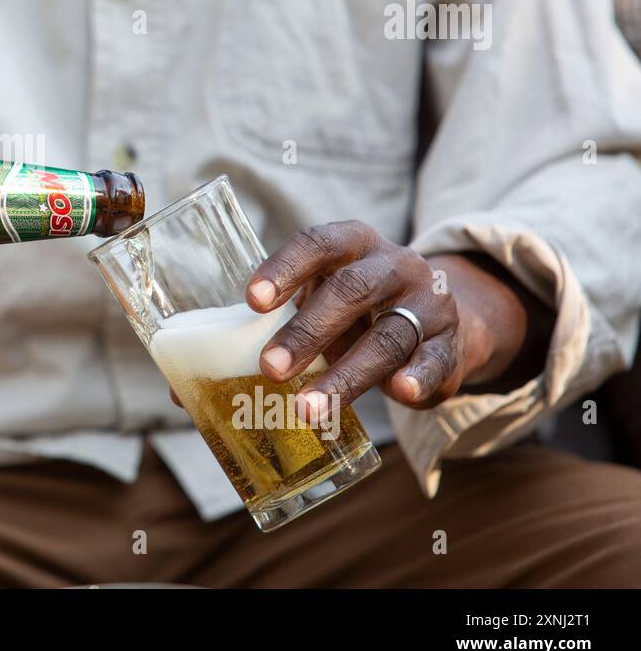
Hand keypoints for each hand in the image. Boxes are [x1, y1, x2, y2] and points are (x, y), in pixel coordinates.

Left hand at [240, 221, 465, 422]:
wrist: (435, 322)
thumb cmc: (356, 310)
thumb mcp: (322, 299)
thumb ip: (278, 321)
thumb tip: (201, 377)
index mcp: (353, 243)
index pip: (316, 243)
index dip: (284, 269)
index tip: (252, 301)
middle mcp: (394, 264)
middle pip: (351, 291)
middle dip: (307, 331)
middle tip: (270, 368)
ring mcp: (427, 303)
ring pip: (388, 335)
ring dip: (346, 375)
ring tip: (309, 408)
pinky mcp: (449, 344)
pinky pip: (435, 359)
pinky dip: (417, 376)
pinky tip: (399, 392)